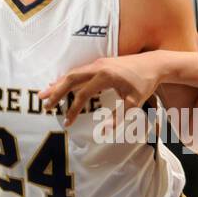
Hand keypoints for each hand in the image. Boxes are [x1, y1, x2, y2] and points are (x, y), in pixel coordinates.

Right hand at [39, 55, 158, 128]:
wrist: (154, 63)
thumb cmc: (145, 84)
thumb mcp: (134, 103)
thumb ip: (117, 118)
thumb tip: (102, 133)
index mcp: (105, 76)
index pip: (82, 95)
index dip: (73, 110)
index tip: (67, 123)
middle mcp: (98, 67)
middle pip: (70, 79)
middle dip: (56, 92)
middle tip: (45, 105)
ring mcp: (97, 63)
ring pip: (72, 73)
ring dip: (58, 84)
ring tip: (43, 95)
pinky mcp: (98, 63)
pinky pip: (78, 71)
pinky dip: (66, 79)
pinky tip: (57, 84)